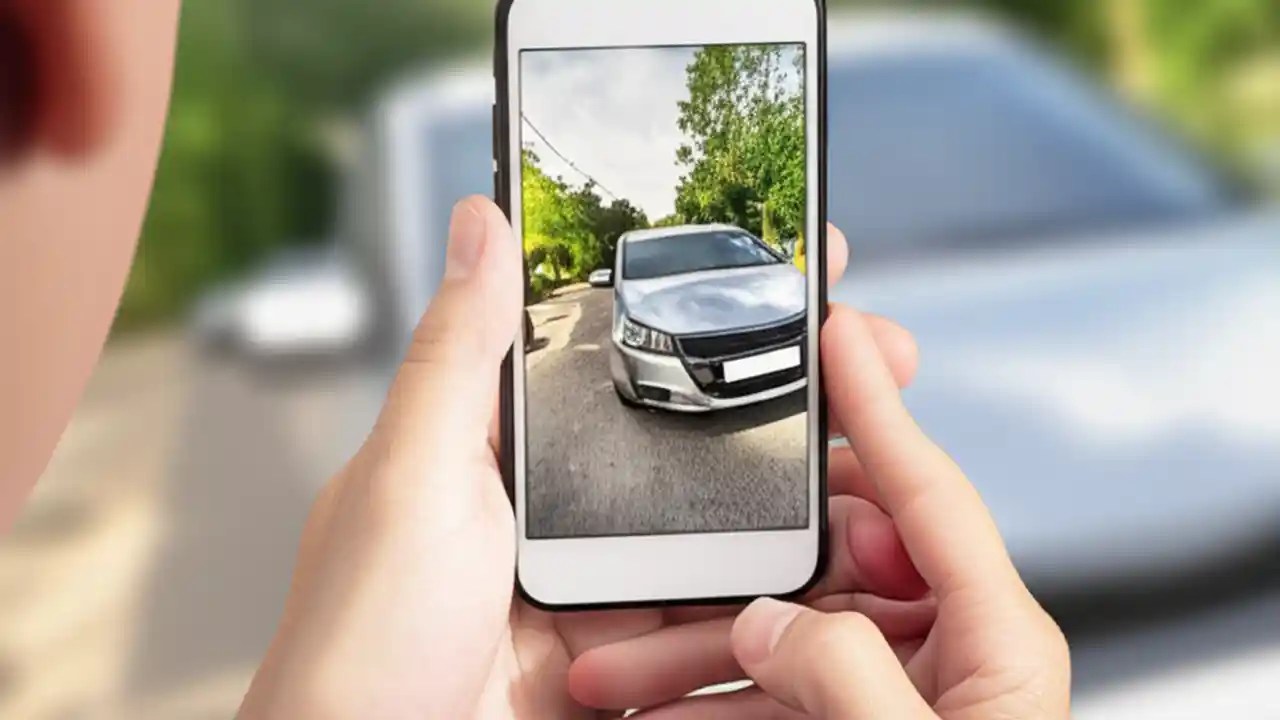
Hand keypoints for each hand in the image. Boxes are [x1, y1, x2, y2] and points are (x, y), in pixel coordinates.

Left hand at [236, 196, 921, 718]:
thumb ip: (459, 354)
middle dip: (788, 388)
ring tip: (878, 459)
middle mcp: (563, 501)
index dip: (706, 298)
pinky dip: (778, 592)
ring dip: (800, 489)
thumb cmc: (360, 637)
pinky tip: (838, 557)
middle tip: (875, 353)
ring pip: (722, 519)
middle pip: (694, 428)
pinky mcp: (629, 651)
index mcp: (509, 442)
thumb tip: (481, 220)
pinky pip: (717, 612)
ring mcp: (601, 580)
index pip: (623, 346)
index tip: (788, 261)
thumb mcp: (410, 476)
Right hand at [566, 309, 1070, 717]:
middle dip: (731, 567)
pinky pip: (768, 687)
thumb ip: (850, 678)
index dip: (879, 404)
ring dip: (693, 648)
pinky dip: (708, 696)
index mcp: (989, 640)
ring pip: (779, 629)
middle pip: (827, 561)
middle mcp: (939, 649)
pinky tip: (652, 714)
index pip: (925, 491)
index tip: (840, 334)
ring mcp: (888, 687)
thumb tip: (775, 624)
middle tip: (664, 562)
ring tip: (618, 675)